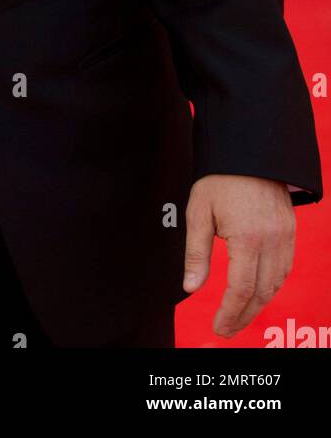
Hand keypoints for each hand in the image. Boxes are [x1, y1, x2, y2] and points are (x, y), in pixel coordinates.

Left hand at [183, 174, 295, 337]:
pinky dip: (272, 286)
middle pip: (261, 292)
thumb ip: (196, 253)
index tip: (219, 327)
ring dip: (259, 305)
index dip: (230, 312)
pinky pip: (285, 268)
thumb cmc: (220, 179)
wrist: (249, 151)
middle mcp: (272, 240)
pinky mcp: (290, 231)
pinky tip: (258, 292)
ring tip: (239, 315)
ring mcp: (285, 236)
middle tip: (227, 329)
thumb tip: (190, 287)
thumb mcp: (199, 211)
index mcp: (247, 237)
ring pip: (276, 284)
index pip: (241, 288)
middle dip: (244, 316)